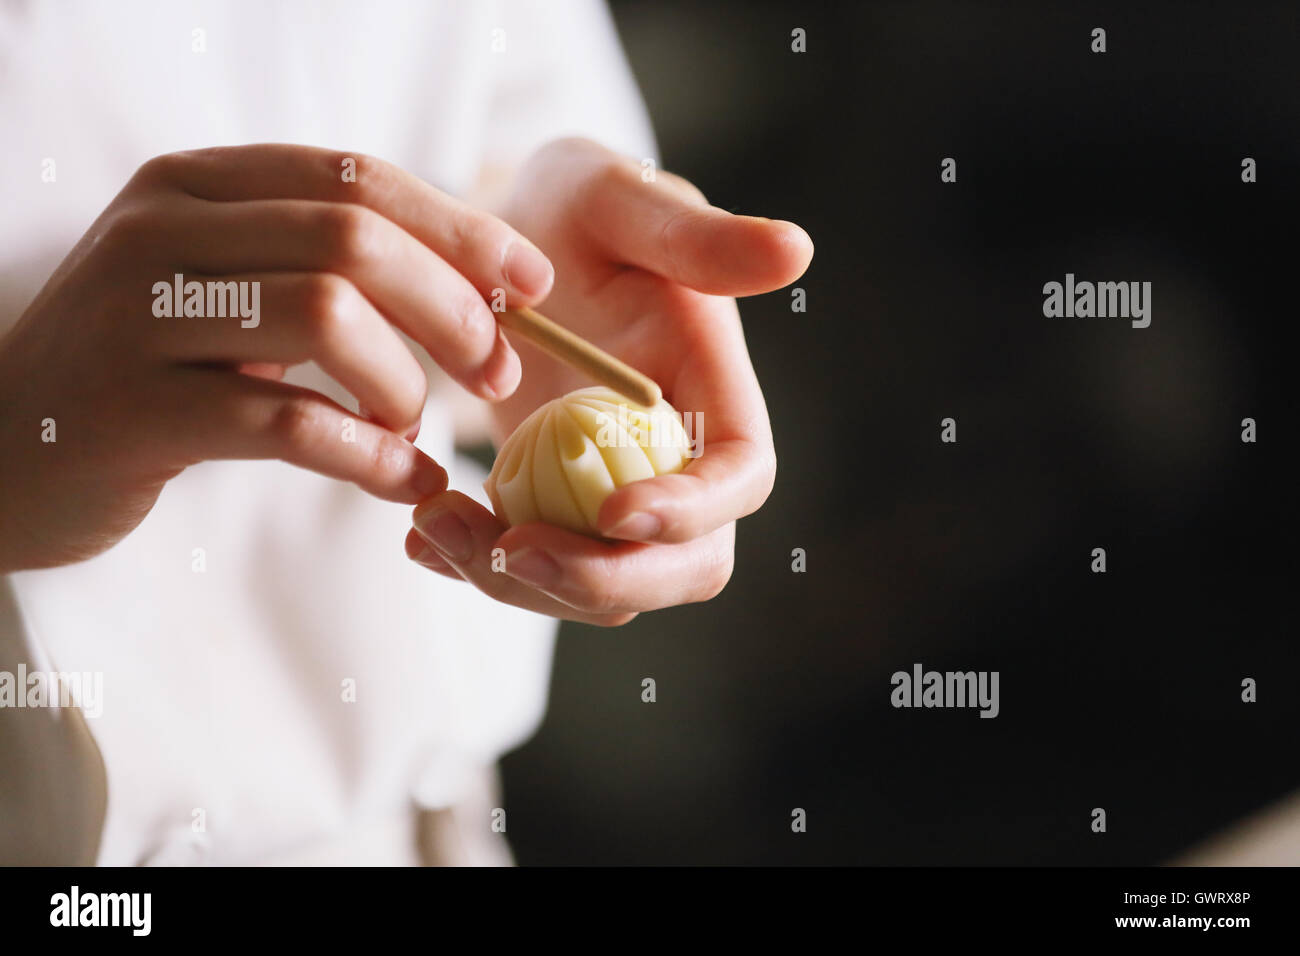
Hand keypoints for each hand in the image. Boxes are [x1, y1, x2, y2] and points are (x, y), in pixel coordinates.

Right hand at [0, 144, 554, 570]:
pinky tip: (404, 481)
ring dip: (404, 382)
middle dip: (452, 308)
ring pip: (327, 317)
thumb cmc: (150, 368)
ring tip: (416, 425)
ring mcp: (140, 319)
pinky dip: (370, 458)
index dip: (462, 230)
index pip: (357, 179)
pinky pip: (288, 425)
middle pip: (354, 239)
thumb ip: (323, 268)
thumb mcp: (224, 288)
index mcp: (196, 186)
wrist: (6, 447)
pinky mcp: (136, 413)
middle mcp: (162, 233)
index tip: (531, 287)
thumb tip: (481, 290)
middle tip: (496, 374)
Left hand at [406, 138, 812, 624]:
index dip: (691, 511)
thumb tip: (796, 251)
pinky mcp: (557, 507)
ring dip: (524, 582)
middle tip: (509, 551)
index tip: (614, 512)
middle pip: (683, 564)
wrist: (505, 243)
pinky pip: (537, 569)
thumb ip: (696, 235)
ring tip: (433, 526)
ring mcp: (617, 491)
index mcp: (713, 387)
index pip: (737, 476)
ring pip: (602, 585)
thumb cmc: (568, 207)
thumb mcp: (617, 200)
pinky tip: (420, 534)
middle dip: (604, 579)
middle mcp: (677, 456)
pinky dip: (482, 567)